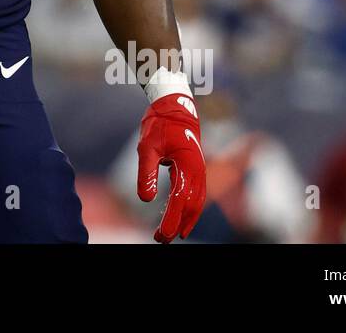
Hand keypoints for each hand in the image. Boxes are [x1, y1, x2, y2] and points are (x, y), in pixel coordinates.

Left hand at [136, 93, 205, 242]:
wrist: (173, 105)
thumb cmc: (159, 124)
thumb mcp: (147, 148)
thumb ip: (147, 173)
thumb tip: (147, 200)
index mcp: (189, 166)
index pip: (181, 201)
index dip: (171, 220)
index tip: (161, 235)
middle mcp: (198, 171)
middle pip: (192, 206)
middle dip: (178, 225)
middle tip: (161, 239)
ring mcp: (198, 170)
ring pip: (196, 202)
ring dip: (184, 219)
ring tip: (169, 234)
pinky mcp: (194, 169)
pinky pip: (194, 194)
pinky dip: (187, 209)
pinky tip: (176, 216)